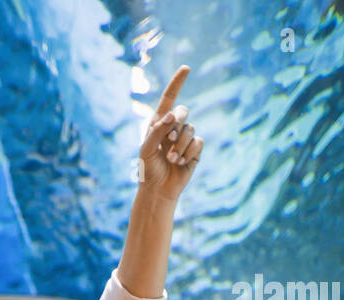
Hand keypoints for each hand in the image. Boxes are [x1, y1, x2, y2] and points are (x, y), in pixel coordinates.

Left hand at [138, 65, 202, 200]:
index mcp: (159, 123)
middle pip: (182, 111)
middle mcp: (173, 127)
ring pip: (190, 130)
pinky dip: (188, 153)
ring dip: (179, 146)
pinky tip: (179, 163)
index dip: (177, 83)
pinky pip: (197, 143)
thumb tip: (171, 114)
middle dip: (177, 122)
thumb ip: (157, 130)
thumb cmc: (148, 168)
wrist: (158, 189)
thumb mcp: (146, 148)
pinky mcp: (195, 150)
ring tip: (170, 159)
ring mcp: (185, 138)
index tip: (186, 68)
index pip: (169, 98)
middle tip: (169, 138)